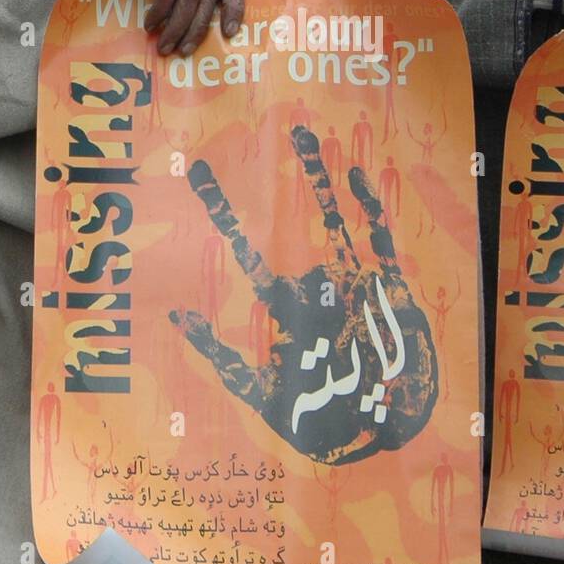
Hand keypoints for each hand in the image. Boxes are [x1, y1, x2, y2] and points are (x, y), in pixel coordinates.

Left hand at [168, 125, 438, 464]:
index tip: (200, 175)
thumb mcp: (262, 395)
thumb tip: (175, 316)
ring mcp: (352, 284)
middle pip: (294, 222)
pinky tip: (357, 174)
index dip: (226, 213)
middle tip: (266, 126)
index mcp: (285, 309)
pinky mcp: (387, 289)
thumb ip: (222, 358)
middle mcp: (316, 286)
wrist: (379, 437)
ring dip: (321, 178)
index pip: (248, 251)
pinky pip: (378, 240)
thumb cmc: (322, 422)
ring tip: (306, 134)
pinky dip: (368, 208)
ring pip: (334, 219)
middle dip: (281, 178)